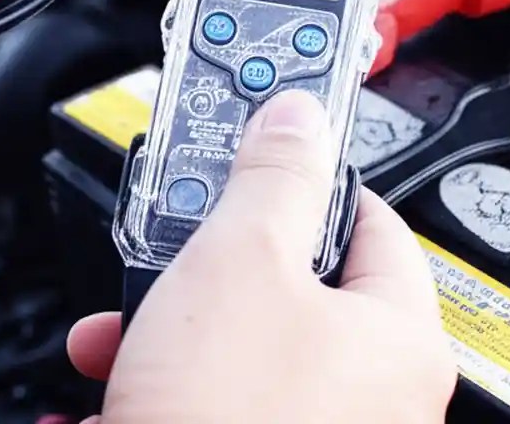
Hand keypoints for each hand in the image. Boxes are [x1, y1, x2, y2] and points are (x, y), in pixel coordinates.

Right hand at [66, 90, 456, 422]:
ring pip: (236, 349)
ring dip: (164, 334)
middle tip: (158, 258)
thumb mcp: (239, 263)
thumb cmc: (230, 420)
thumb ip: (271, 176)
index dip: (298, 177)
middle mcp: (372, 394)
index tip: (250, 155)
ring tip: (113, 340)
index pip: (365, 217)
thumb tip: (299, 115)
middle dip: (199, 270)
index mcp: (396, 337)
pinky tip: (117, 401)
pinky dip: (162, 390)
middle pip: (285, 287)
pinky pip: (214, 404)